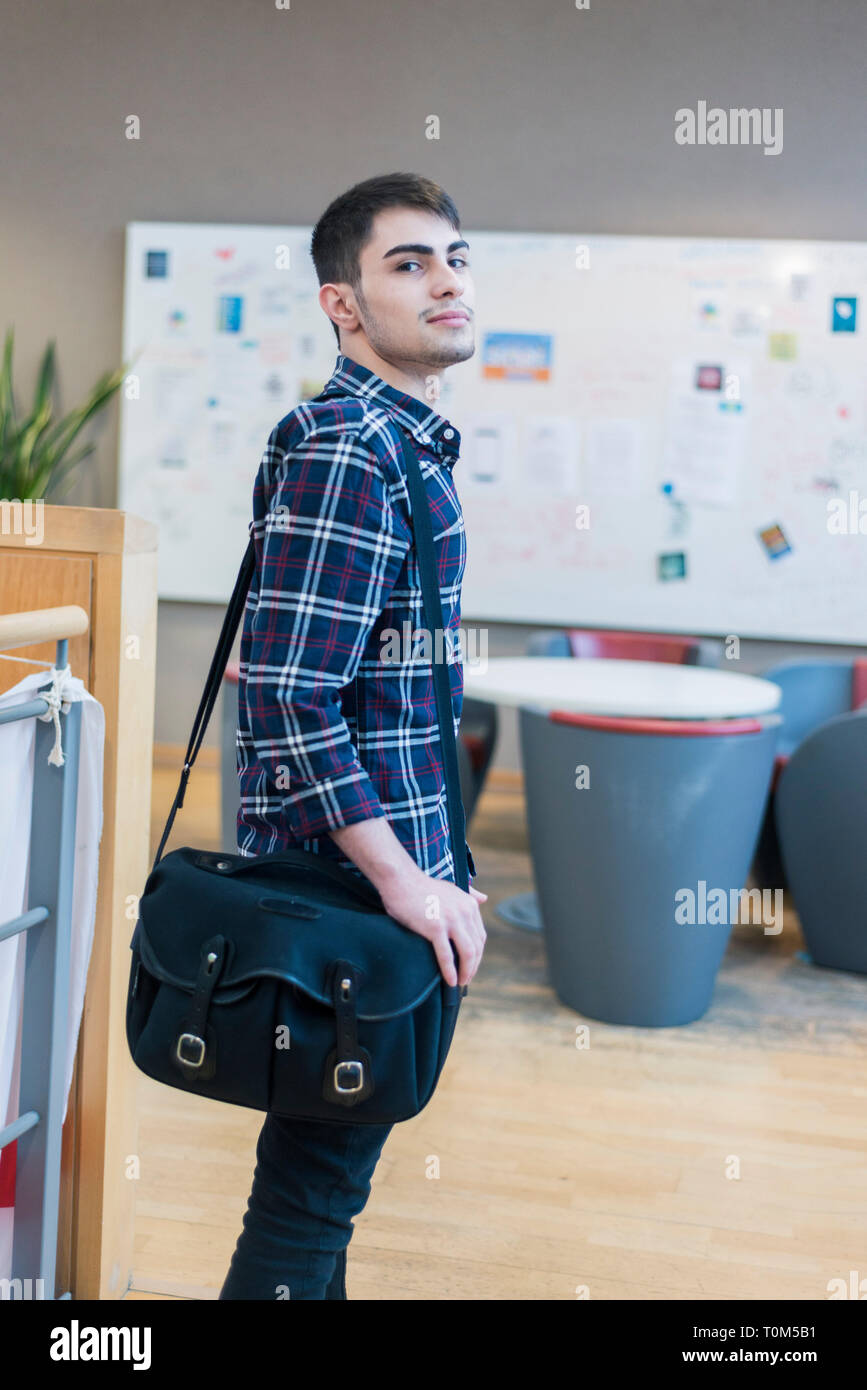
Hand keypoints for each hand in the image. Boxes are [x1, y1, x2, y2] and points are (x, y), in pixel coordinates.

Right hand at [379, 869, 487, 987]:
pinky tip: (450, 981)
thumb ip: (470, 894)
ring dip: (466, 972)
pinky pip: (446, 955)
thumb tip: (485, 898)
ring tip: (460, 983)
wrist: (400, 881)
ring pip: (467, 953)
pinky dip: (450, 971)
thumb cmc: (421, 886)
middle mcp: (465, 912)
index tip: (471, 966)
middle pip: (476, 947)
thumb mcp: (451, 887)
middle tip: (466, 979)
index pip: (480, 936)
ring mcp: (451, 920)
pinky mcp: (435, 928)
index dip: (477, 955)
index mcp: (470, 904)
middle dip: (473, 967)